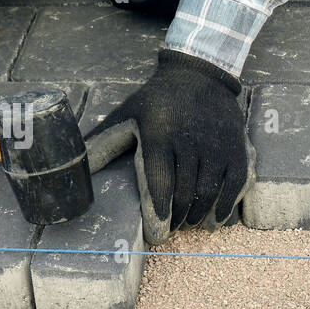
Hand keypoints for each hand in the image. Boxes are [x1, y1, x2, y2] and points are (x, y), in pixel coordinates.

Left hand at [86, 49, 253, 244]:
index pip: (158, 182)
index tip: (156, 233)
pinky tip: (216, 219)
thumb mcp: (126, 115)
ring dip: (198, 215)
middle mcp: (189, 140)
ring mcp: (216, 145)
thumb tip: (73, 169)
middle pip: (184, 192)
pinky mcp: (236, 148)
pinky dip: (226, 205)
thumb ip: (102, 143)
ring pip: (208, 191)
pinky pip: (235, 184)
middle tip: (170, 229)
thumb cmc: (157, 101)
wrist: (199, 75)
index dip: (157, 212)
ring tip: (188, 224)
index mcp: (158, 135)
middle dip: (176, 218)